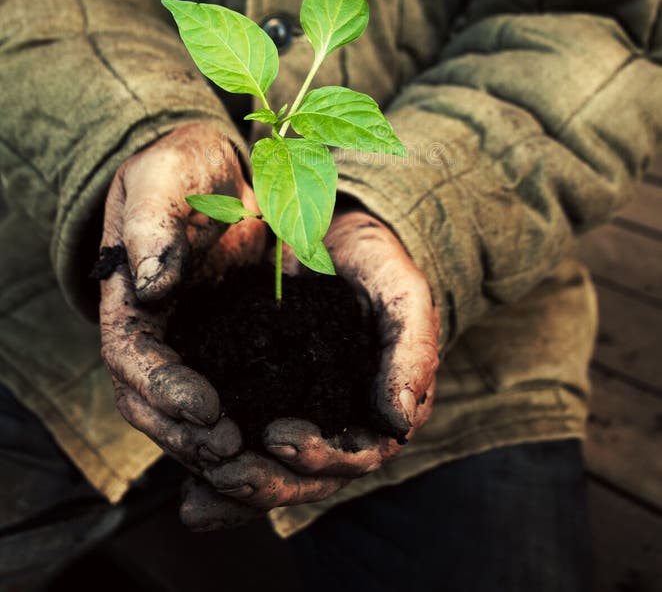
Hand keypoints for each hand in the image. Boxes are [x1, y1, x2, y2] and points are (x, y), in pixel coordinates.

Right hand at [99, 122, 264, 469]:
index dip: (163, 389)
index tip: (206, 408)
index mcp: (128, 298)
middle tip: (234, 450)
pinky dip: (251, 416)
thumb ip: (152, 227)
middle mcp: (156, 331)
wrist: (216, 170)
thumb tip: (151, 287)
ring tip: (259, 460)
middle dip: (188, 435)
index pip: (132, 358)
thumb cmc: (181, 168)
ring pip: (191, 411)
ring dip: (217, 442)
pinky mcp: (231, 340)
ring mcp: (192, 341)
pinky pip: (235, 388)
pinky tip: (285, 431)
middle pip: (154, 403)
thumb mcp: (162, 179)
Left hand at [180, 209, 439, 529]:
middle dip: (269, 483)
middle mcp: (342, 427)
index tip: (277, 438)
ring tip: (198, 493)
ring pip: (274, 473)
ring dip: (238, 490)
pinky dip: (219, 471)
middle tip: (227, 474)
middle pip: (309, 478)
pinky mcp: (264, 404)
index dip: (320, 456)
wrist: (334, 234)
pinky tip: (188, 496)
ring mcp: (302, 419)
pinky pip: (244, 446)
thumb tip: (398, 422)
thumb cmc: (378, 265)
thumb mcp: (402, 296)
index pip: (357, 454)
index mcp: (382, 410)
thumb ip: (410, 352)